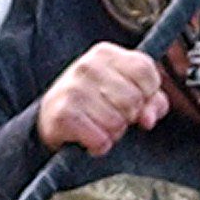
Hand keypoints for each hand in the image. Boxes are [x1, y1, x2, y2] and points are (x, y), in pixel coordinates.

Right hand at [36, 44, 167, 153]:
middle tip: (112, 117)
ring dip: (113, 134)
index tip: (134, 102)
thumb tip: (149, 118)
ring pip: (117, 122)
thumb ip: (150, 101)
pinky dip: (99, 146)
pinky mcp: (63, 114)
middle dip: (128, 117)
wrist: (49, 119)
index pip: (146, 71)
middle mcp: (88, 65)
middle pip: (133, 99)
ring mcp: (73, 88)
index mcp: (105, 53)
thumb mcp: (124, 93)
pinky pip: (100, 139)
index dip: (148, 94)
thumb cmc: (93, 104)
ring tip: (99, 127)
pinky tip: (89, 139)